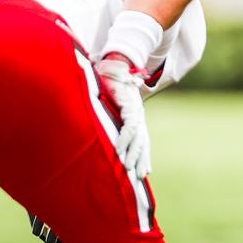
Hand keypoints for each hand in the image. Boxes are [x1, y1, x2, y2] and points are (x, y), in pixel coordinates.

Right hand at [96, 55, 150, 178]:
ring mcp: (135, 110)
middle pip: (142, 142)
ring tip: (127, 169)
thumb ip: (108, 119)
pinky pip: (129, 125)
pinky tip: (119, 150)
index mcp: (134, 116)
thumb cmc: (108, 85)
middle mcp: (138, 115)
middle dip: (140, 160)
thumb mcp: (108, 106)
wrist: (112, 65)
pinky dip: (125, 139)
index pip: (142, 140)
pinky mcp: (129, 104)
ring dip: (132, 154)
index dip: (143, 155)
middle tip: (138, 177)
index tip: (144, 171)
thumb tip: (98, 133)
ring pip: (137, 137)